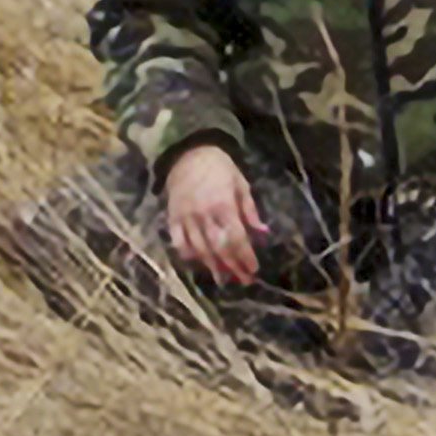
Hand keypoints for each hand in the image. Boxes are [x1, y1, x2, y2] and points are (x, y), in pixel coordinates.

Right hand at [165, 144, 267, 285]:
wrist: (189, 154)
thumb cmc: (220, 168)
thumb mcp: (241, 184)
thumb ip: (250, 210)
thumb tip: (263, 232)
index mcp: (223, 205)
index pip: (236, 238)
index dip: (245, 256)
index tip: (254, 270)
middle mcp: (204, 215)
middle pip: (219, 248)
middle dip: (232, 266)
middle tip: (244, 281)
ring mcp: (186, 218)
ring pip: (199, 249)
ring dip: (212, 266)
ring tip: (223, 279)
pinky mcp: (172, 218)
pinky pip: (178, 241)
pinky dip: (187, 254)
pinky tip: (197, 262)